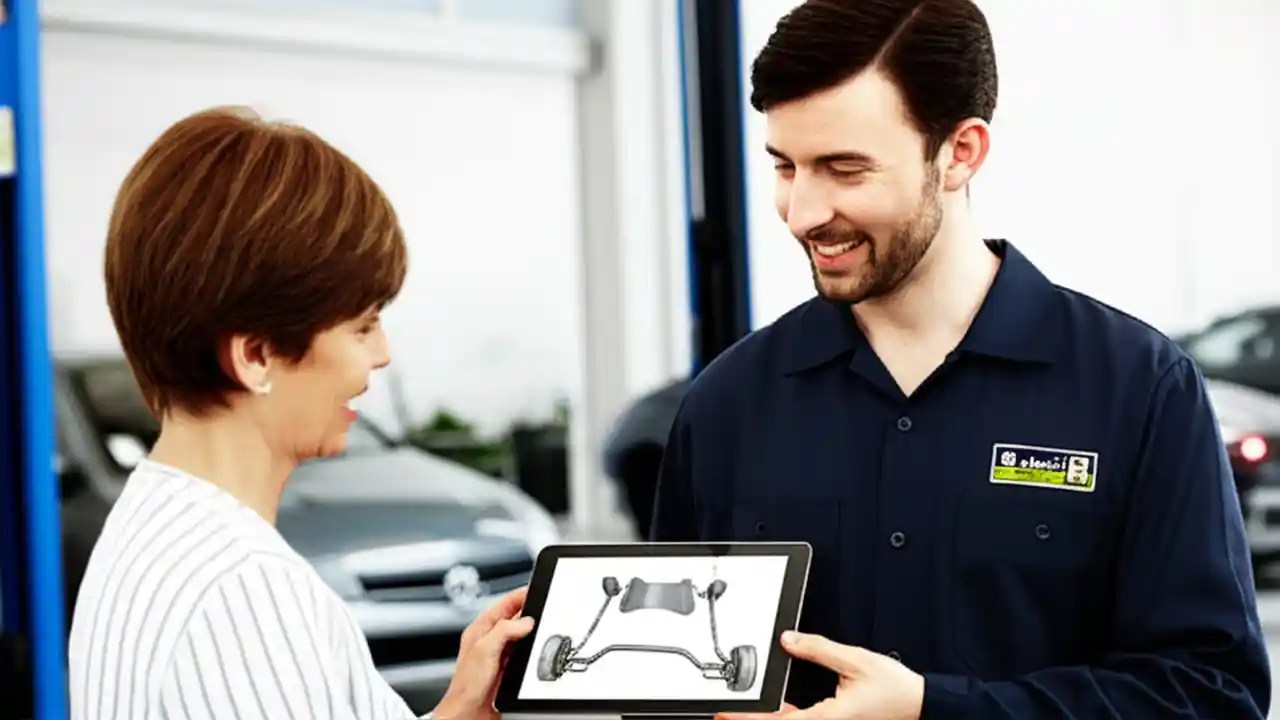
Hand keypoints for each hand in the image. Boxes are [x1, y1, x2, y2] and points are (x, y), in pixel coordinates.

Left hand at [432, 586, 535, 719]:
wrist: (469, 714)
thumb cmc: (467, 685)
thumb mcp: (484, 650)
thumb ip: (504, 630)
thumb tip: (526, 621)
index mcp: (480, 629)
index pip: (504, 604)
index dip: (520, 595)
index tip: (537, 590)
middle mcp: (490, 640)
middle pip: (515, 618)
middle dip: (530, 613)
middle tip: (545, 608)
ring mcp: (500, 655)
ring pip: (521, 636)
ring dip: (531, 633)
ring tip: (543, 627)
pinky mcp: (509, 669)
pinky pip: (524, 653)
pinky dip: (532, 650)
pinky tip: (536, 651)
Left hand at [715, 631, 923, 719]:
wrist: (921, 704)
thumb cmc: (896, 690)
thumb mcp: (855, 661)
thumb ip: (818, 650)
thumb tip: (788, 641)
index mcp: (829, 718)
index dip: (750, 719)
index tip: (728, 715)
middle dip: (756, 719)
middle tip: (729, 714)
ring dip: (773, 717)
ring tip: (748, 710)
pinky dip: (789, 716)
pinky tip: (782, 708)